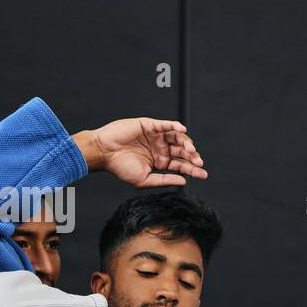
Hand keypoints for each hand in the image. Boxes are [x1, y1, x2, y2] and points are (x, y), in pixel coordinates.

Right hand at [73, 117, 206, 187]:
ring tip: (191, 151)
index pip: (180, 165)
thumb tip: (184, 181)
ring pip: (177, 138)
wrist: (103, 153)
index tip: (203, 175)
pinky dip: (175, 126)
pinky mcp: (149, 125)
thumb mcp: (145, 179)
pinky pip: (165, 124)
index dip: (193, 170)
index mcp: (160, 162)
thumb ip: (164, 180)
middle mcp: (160, 148)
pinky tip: (182, 131)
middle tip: (198, 162)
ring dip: (186, 143)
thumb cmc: (120, 167)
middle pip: (182, 151)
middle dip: (192, 157)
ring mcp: (156, 136)